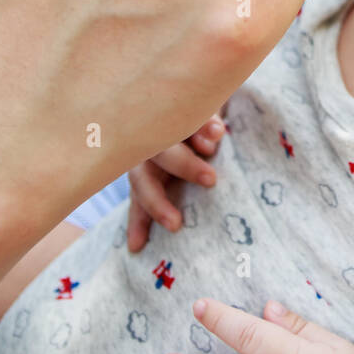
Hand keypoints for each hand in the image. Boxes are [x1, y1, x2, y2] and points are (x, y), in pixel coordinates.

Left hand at [127, 114, 223, 251]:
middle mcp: (148, 146)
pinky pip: (192, 111)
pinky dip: (204, 121)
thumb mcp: (158, 180)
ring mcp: (164, 123)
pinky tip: (219, 131)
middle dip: (181, 169)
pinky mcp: (183, 104)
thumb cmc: (170, 155)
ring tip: (213, 149)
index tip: (176, 226)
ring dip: (193, 136)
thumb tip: (134, 249)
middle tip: (211, 181)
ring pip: (170, 133)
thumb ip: (146, 210)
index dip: (155, 208)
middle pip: (157, 157)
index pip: (143, 191)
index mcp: (142, 169)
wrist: (180, 110)